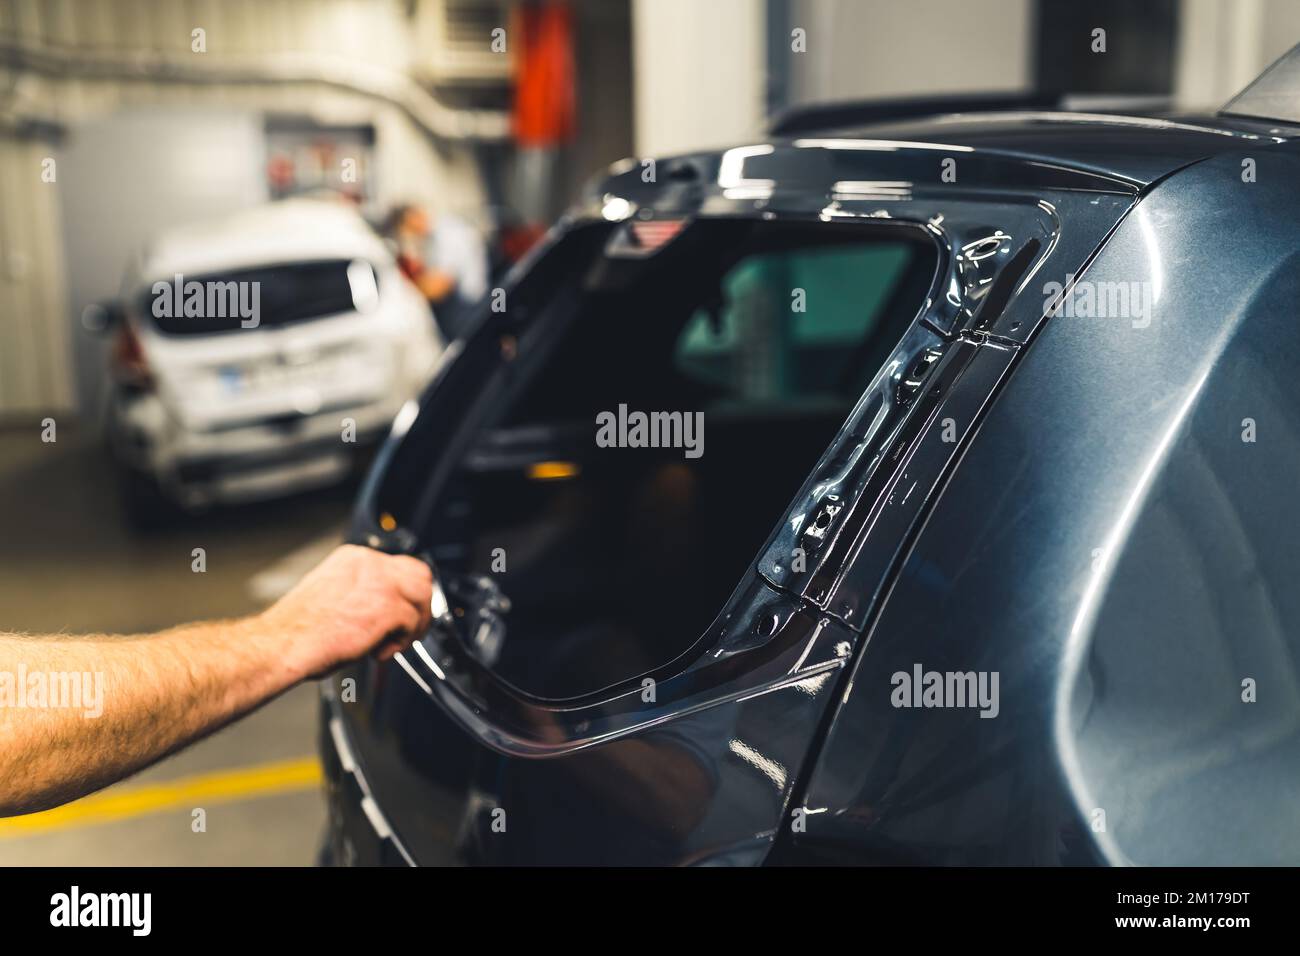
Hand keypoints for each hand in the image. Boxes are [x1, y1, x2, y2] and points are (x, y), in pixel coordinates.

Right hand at [260, 545, 433, 678]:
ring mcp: (380, 583)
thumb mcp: (332, 595)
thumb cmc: (298, 630)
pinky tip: (379, 651)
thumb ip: (360, 593)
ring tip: (396, 641)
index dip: (403, 593)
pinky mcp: (387, 606)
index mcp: (353, 558)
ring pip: (423, 595)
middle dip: (418, 605)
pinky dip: (401, 642)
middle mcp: (369, 563)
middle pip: (419, 574)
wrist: (283, 644)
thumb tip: (380, 609)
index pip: (397, 567)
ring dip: (415, 623)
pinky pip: (412, 622)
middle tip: (406, 629)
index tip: (399, 612)